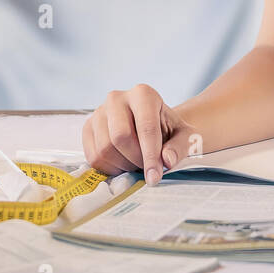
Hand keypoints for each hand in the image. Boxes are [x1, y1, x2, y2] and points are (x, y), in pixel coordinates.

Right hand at [82, 84, 198, 184]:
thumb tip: (167, 160)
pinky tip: (123, 163)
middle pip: (120, 137)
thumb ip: (180, 147)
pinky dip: (110, 168)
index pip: (146, 127)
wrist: (152, 126)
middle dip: (135, 159)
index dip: (150, 156)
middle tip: (147, 167)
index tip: (154, 178)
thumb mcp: (185, 137)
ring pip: (105, 148)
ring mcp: (99, 112)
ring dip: (123, 165)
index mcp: (143, 94)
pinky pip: (93, 156)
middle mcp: (117, 98)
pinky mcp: (88, 127)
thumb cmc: (169, 131)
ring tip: (136, 162)